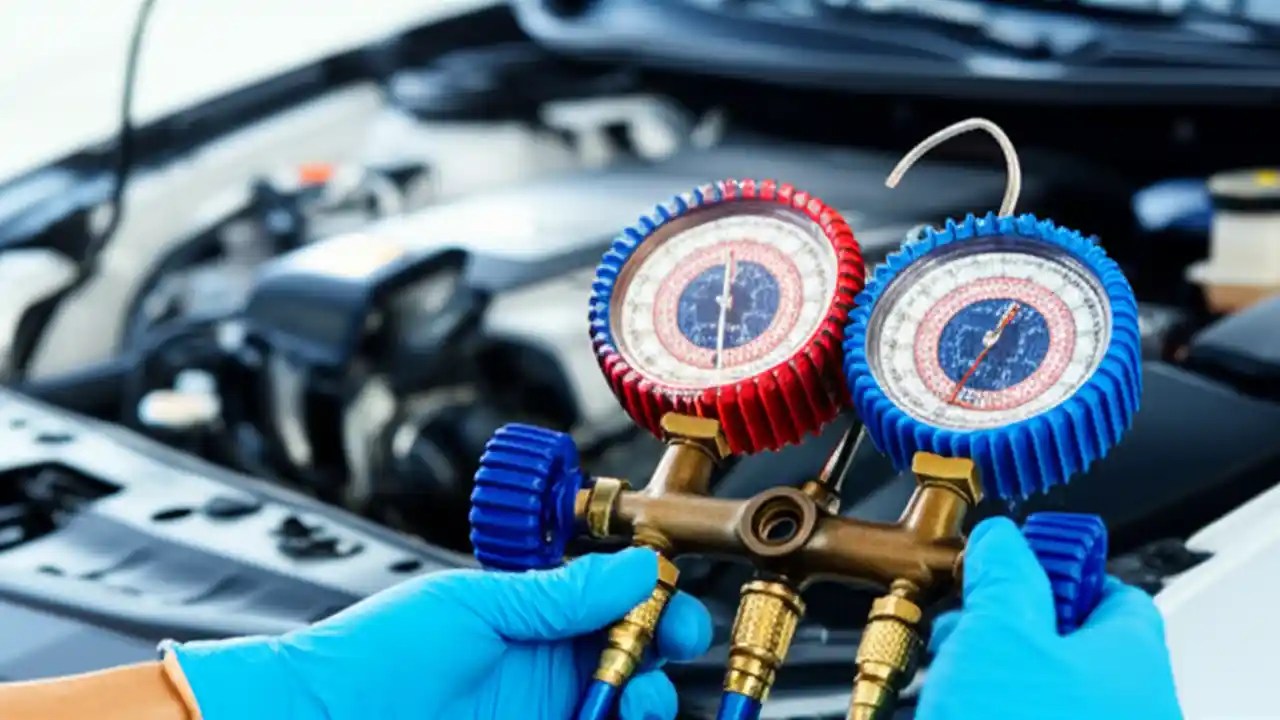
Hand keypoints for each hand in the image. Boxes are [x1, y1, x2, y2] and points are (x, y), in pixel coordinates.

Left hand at [167, 548, 711, 719]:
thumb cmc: (375, 654)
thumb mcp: (476, 605)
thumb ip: (560, 594)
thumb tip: (636, 567)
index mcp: (531, 618)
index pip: (615, 605)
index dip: (655, 603)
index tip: (677, 604)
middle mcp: (542, 668)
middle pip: (632, 659)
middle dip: (664, 651)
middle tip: (671, 646)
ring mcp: (539, 712)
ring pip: (621, 708)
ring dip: (649, 699)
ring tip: (641, 697)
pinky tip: (622, 717)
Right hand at [917, 518, 1182, 719]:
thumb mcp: (997, 633)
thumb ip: (1003, 575)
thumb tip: (1001, 539)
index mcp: (1134, 658)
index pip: (1111, 588)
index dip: (1053, 568)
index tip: (1013, 563)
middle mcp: (1130, 703)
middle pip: (1069, 638)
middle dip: (1007, 624)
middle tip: (967, 627)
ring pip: (1042, 683)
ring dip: (993, 670)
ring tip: (953, 676)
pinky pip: (1031, 713)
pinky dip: (994, 705)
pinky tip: (961, 708)